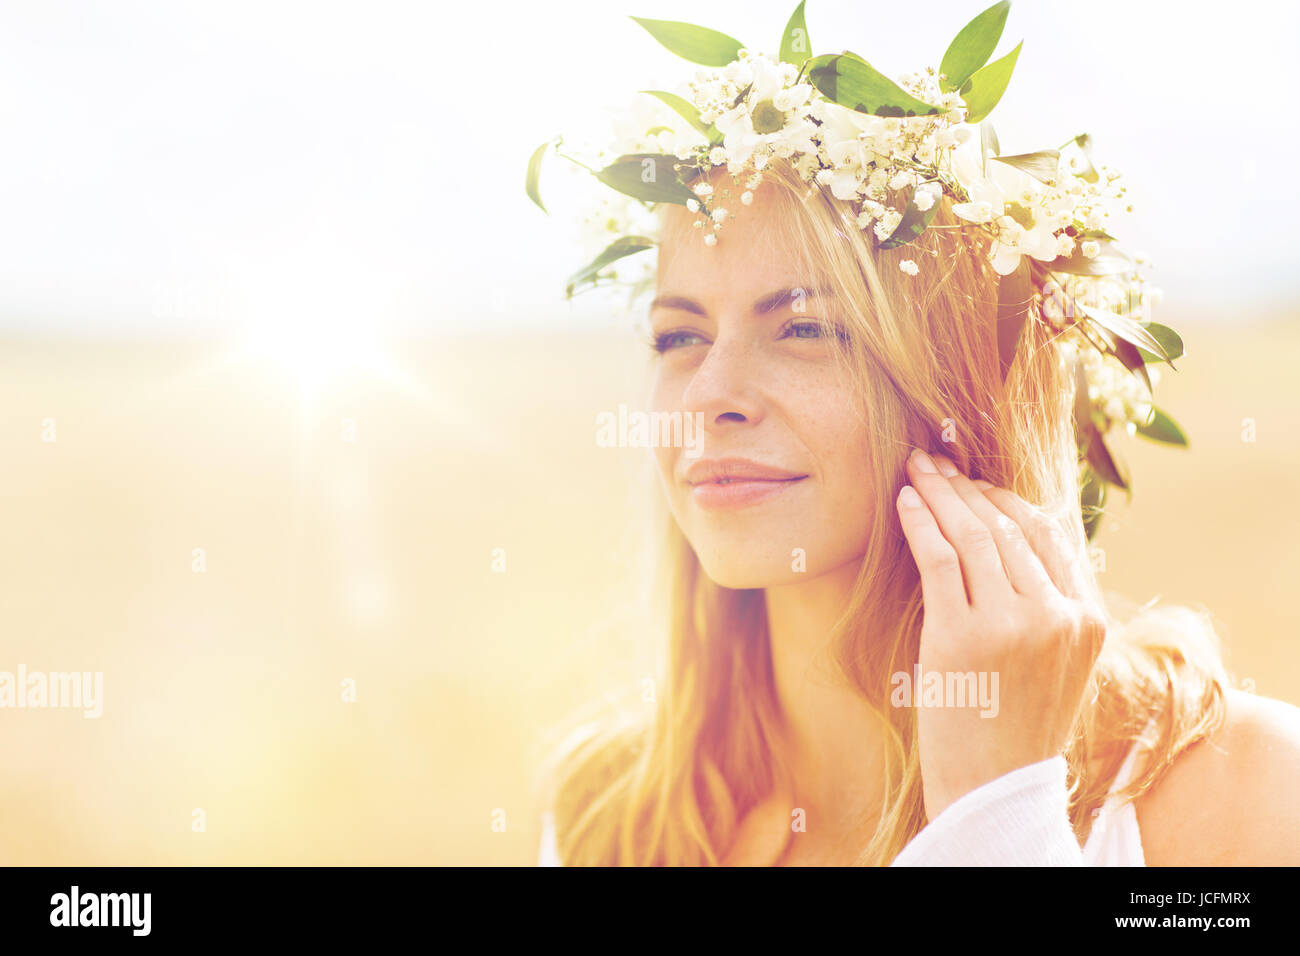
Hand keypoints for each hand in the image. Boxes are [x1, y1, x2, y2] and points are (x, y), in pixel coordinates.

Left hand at [895, 447, 1105, 821]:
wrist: (994, 790)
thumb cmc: (1014, 725)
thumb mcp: (1054, 663)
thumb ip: (1047, 606)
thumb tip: (1007, 541)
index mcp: (1088, 619)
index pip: (1048, 534)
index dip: (1006, 498)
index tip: (975, 480)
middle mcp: (1057, 615)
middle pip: (1007, 527)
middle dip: (967, 488)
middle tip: (936, 461)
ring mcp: (1011, 625)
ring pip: (973, 536)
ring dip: (940, 495)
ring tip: (916, 470)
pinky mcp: (961, 636)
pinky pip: (939, 559)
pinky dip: (921, 523)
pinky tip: (905, 503)